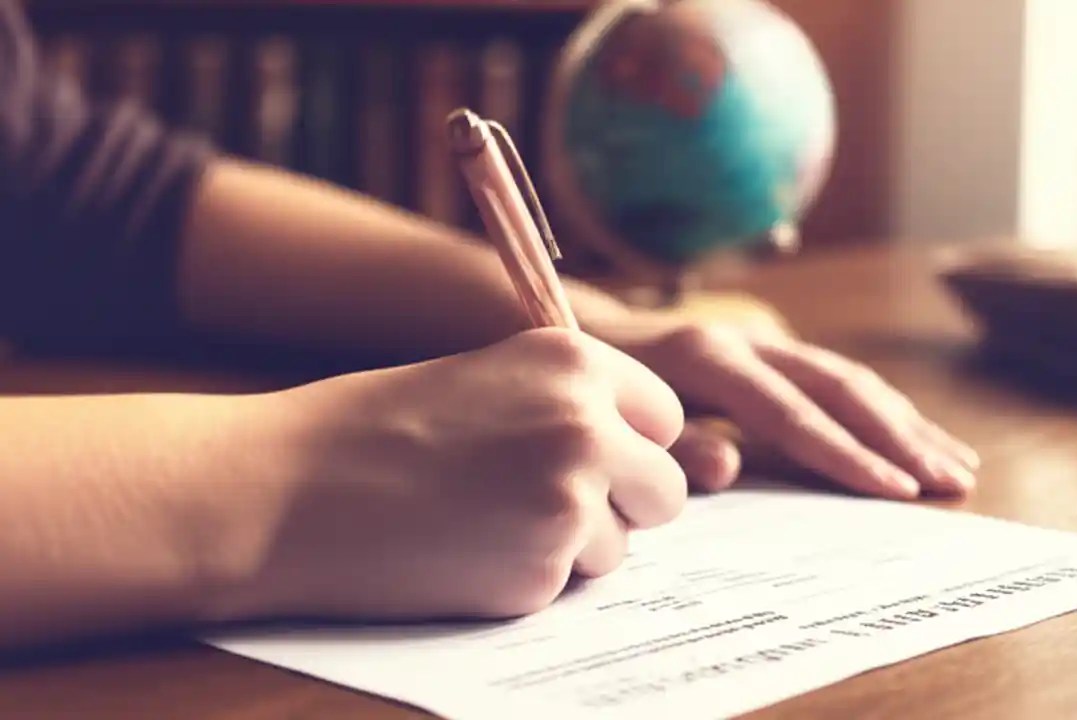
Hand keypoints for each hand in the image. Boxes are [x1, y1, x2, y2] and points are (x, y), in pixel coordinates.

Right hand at [243, 328, 685, 621]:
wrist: (292, 489)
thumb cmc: (380, 428)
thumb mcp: (493, 378)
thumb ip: (573, 405)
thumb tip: (644, 456)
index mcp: (577, 362)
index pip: (664, 418)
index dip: (630, 444)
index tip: (587, 455)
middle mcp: (589, 426)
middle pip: (665, 489)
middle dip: (623, 504)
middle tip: (545, 501)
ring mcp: (570, 500)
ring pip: (620, 544)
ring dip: (570, 544)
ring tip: (485, 517)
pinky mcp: (541, 568)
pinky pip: (568, 583)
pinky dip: (528, 578)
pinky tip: (466, 551)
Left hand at [591, 315, 978, 498]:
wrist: (576, 336)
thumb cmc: (592, 392)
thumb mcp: (613, 418)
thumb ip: (667, 444)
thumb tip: (726, 467)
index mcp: (705, 358)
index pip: (789, 413)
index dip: (844, 453)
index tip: (895, 492)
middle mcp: (745, 341)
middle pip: (837, 388)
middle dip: (897, 438)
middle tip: (950, 483)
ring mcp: (762, 342)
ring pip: (849, 380)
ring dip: (905, 424)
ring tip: (957, 467)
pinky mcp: (770, 353)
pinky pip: (838, 380)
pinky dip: (884, 411)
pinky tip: (919, 438)